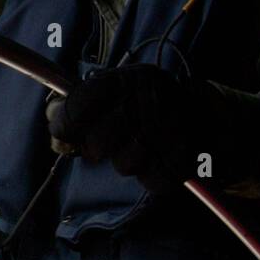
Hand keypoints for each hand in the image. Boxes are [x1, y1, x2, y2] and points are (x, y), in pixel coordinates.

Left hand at [45, 64, 229, 194]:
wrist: (206, 114)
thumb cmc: (145, 104)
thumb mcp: (115, 89)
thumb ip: (81, 103)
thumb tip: (54, 121)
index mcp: (126, 79)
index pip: (78, 105)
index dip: (65, 124)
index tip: (65, 132)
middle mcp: (148, 99)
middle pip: (97, 144)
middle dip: (97, 149)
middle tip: (110, 142)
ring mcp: (170, 128)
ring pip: (123, 165)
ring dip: (128, 162)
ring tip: (141, 147)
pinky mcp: (187, 155)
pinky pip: (152, 180)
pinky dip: (152, 175)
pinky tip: (160, 158)